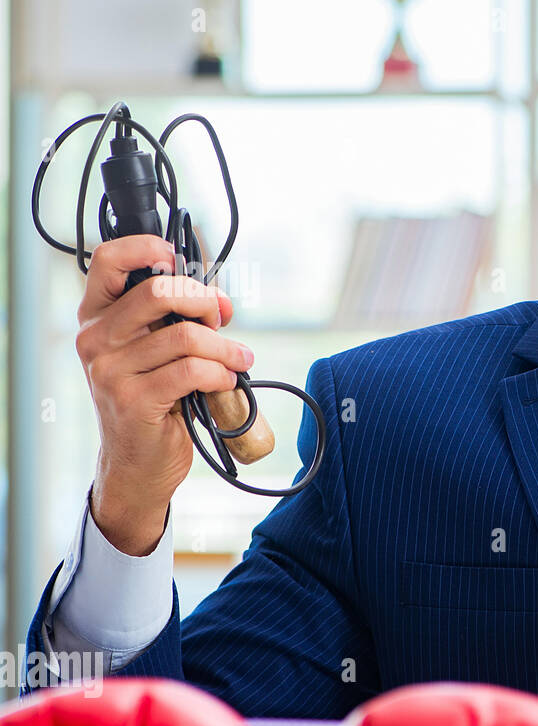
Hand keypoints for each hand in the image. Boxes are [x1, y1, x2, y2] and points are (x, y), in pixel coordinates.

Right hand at [76, 235, 254, 554]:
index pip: (110, 260)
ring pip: (185, 336)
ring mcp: (110, 371)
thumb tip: (218, 298)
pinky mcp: (134, 400)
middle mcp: (95, 339)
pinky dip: (221, 373)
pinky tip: (226, 381)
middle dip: (205, 302)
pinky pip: (192, 371)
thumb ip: (175, 319)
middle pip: (160, 291)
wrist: (139, 462)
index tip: (181, 260)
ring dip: (225, 347)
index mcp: (97, 317)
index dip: (149, 247)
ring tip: (239, 360)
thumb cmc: (155, 400)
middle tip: (222, 321)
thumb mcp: (157, 351)